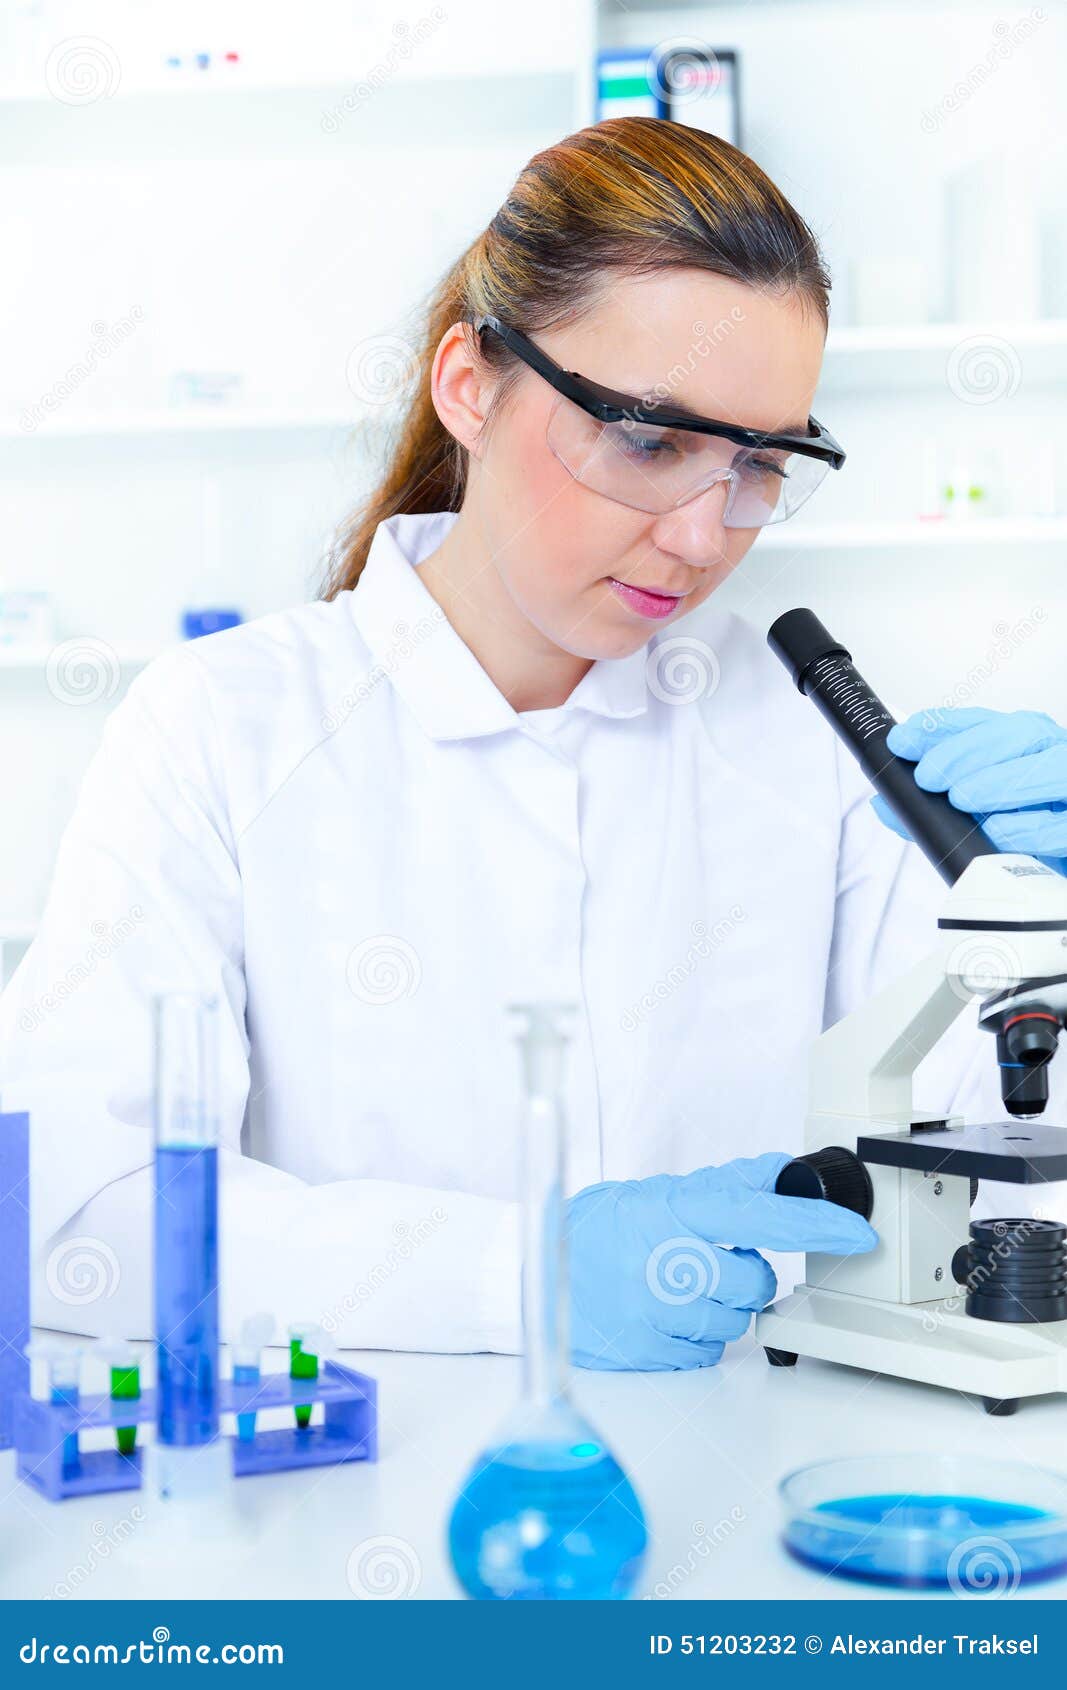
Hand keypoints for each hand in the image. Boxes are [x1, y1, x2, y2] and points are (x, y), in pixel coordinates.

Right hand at [565, 1151, 876, 1371]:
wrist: (541, 1273)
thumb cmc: (603, 1229)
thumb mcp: (661, 1193)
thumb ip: (727, 1184)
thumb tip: (784, 1169)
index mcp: (672, 1211)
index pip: (759, 1213)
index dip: (814, 1222)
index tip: (858, 1232)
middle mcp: (663, 1260)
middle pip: (752, 1282)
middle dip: (745, 1276)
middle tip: (710, 1263)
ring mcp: (653, 1311)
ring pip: (733, 1323)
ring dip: (720, 1308)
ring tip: (680, 1289)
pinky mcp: (646, 1352)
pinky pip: (704, 1354)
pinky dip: (695, 1338)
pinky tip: (666, 1316)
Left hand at [871, 706, 1066, 873]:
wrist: (1056, 870)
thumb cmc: (1027, 830)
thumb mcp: (976, 815)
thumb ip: (933, 809)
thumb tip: (886, 804)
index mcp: (1027, 745)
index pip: (983, 722)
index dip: (941, 726)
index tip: (904, 739)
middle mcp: (1054, 755)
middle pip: (1020, 732)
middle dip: (968, 751)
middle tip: (928, 777)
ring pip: (1050, 768)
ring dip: (999, 782)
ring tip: (961, 799)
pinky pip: (1062, 824)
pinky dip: (1026, 827)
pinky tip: (997, 830)